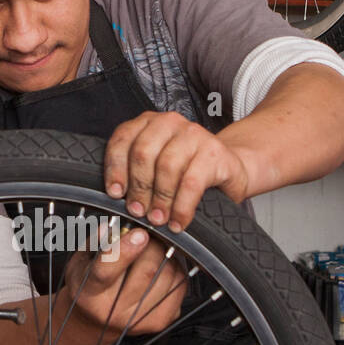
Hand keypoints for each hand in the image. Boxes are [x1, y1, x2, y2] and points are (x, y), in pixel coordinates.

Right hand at [61, 226, 187, 337]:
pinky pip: (179, 284)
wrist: (96, 321)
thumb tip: (109, 228)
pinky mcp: (160, 322)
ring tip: (149, 254)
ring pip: (167, 275)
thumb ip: (96, 243)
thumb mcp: (82, 261)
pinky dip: (174, 270)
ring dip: (163, 256)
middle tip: (145, 237)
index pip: (106, 272)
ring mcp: (139, 320)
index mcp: (90, 294)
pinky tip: (159, 269)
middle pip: (147, 270)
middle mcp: (114, 312)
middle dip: (152, 245)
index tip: (139, 233)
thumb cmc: (89, 285)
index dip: (125, 250)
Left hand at [104, 112, 248, 231]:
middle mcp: (170, 122)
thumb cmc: (186, 171)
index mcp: (149, 123)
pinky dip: (182, 207)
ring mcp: (194, 134)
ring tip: (158, 219)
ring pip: (167, 167)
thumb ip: (135, 174)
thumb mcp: (155, 168)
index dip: (115, 168)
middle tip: (137, 211)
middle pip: (143, 153)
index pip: (122, 139)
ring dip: (160, 199)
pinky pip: (192, 182)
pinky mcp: (214, 152)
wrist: (228, 169)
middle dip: (138, 187)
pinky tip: (178, 222)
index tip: (115, 193)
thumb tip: (116, 199)